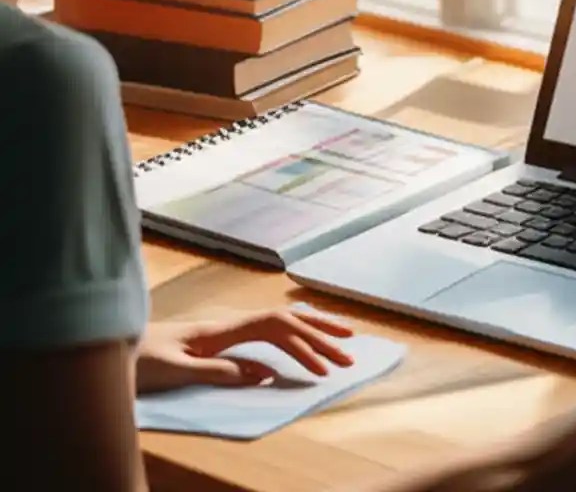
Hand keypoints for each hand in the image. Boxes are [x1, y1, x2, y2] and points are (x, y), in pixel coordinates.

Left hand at [135, 308, 354, 393]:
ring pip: (278, 323)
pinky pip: (265, 331)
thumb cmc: (136, 359)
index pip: (274, 328)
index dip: (304, 345)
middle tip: (350, 358)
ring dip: (312, 332)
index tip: (323, 368)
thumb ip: (219, 371)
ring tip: (343, 343)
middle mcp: (226, 324)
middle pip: (285, 322)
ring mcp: (223, 328)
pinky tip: (303, 338)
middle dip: (320, 338)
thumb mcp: (175, 370)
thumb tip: (264, 372)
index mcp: (219, 330)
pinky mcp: (218, 338)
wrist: (105, 345)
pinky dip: (292, 332)